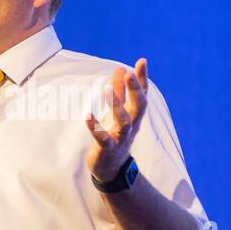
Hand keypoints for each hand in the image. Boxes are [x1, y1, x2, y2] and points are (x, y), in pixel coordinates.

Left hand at [85, 57, 147, 182]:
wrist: (112, 168)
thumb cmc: (115, 135)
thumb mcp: (117, 112)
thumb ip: (118, 91)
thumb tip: (121, 68)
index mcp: (134, 115)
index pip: (142, 94)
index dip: (142, 78)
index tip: (142, 61)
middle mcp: (131, 125)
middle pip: (139, 106)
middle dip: (135, 90)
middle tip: (129, 73)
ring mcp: (120, 137)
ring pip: (124, 122)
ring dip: (116, 106)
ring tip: (107, 90)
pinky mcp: (107, 149)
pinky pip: (102, 138)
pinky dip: (96, 127)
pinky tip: (88, 116)